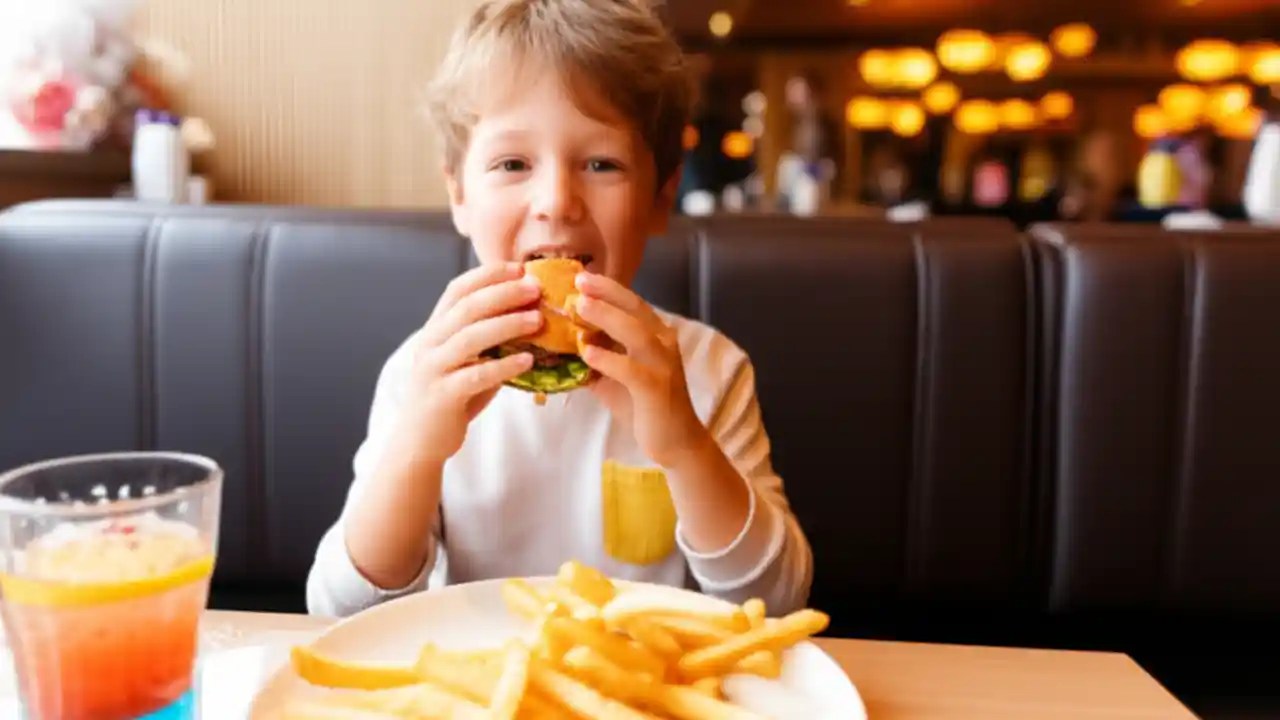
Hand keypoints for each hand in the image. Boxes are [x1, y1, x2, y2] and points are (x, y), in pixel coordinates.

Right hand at [398, 262, 543, 462]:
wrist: (419, 440)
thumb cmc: (451, 396)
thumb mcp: (467, 360)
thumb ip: (488, 339)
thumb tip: (532, 316)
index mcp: (435, 329)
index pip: (458, 289)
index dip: (488, 275)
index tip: (520, 268)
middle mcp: (430, 343)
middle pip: (467, 308)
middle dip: (504, 294)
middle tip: (536, 288)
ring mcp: (433, 369)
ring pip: (470, 338)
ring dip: (507, 325)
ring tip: (538, 320)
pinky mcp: (442, 396)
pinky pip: (475, 376)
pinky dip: (503, 366)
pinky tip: (528, 360)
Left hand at [574, 273, 710, 468]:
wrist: (675, 442)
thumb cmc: (643, 407)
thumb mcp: (614, 377)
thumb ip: (595, 358)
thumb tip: (561, 343)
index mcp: (655, 336)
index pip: (632, 303)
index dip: (608, 288)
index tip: (581, 276)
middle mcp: (663, 344)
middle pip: (635, 308)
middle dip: (606, 292)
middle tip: (579, 281)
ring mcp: (663, 365)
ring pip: (636, 332)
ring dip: (607, 317)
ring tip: (580, 306)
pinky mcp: (657, 389)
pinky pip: (632, 369)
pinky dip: (609, 359)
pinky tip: (587, 352)